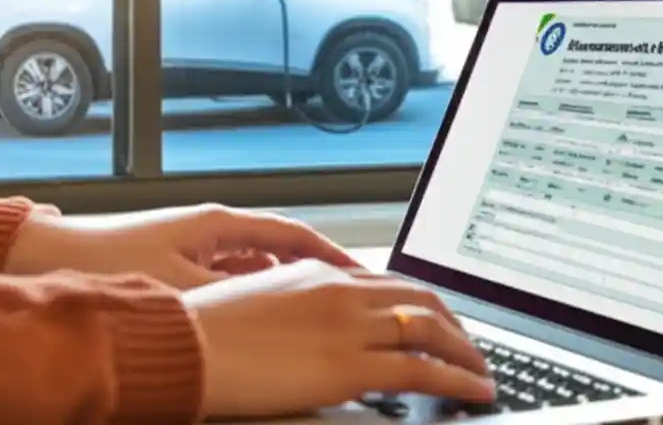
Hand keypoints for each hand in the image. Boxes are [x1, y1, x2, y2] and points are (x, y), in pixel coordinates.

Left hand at [5, 205, 360, 287]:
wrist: (46, 256)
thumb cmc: (108, 261)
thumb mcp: (180, 286)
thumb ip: (233, 297)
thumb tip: (278, 307)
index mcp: (219, 223)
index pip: (294, 233)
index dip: (331, 254)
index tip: (361, 275)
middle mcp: (211, 229)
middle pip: (277, 250)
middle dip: (310, 276)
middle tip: (341, 303)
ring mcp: (194, 246)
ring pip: (253, 267)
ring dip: (278, 288)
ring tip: (305, 317)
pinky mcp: (176, 264)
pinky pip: (228, 279)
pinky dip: (247, 296)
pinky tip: (254, 321)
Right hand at [185, 259, 494, 418]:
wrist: (182, 346)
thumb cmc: (203, 331)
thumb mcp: (257, 304)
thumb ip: (294, 309)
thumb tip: (310, 329)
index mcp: (320, 272)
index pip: (390, 282)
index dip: (424, 302)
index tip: (441, 320)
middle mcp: (342, 290)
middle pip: (421, 299)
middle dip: (455, 325)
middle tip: (470, 348)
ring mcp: (349, 325)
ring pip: (431, 330)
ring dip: (465, 353)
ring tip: (480, 373)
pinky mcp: (349, 364)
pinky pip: (421, 370)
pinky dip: (457, 379)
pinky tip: (473, 390)